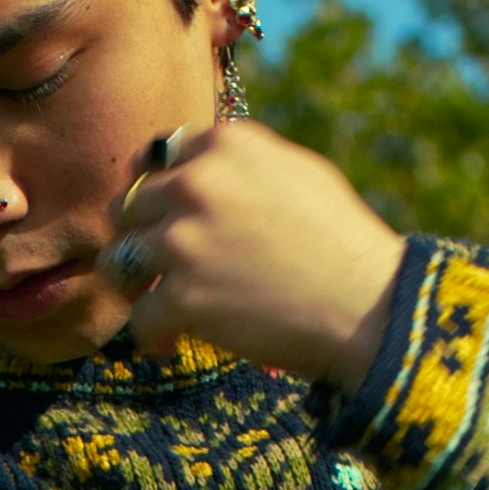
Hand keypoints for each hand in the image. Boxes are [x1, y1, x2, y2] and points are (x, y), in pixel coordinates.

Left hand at [102, 117, 414, 383]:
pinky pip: (140, 318)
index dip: (158, 194)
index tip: (167, 220)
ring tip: (161, 304)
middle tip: (160, 269)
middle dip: (142, 237)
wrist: (368, 307)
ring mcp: (184, 240)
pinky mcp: (182, 297)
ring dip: (136, 285)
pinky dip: (155, 336)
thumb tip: (190, 162)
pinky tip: (175, 344)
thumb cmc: (341, 242)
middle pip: (128, 207)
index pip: (155, 160)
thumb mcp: (296, 172)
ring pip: (120, 260)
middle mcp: (197, 183)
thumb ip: (238, 162)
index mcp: (224, 145)